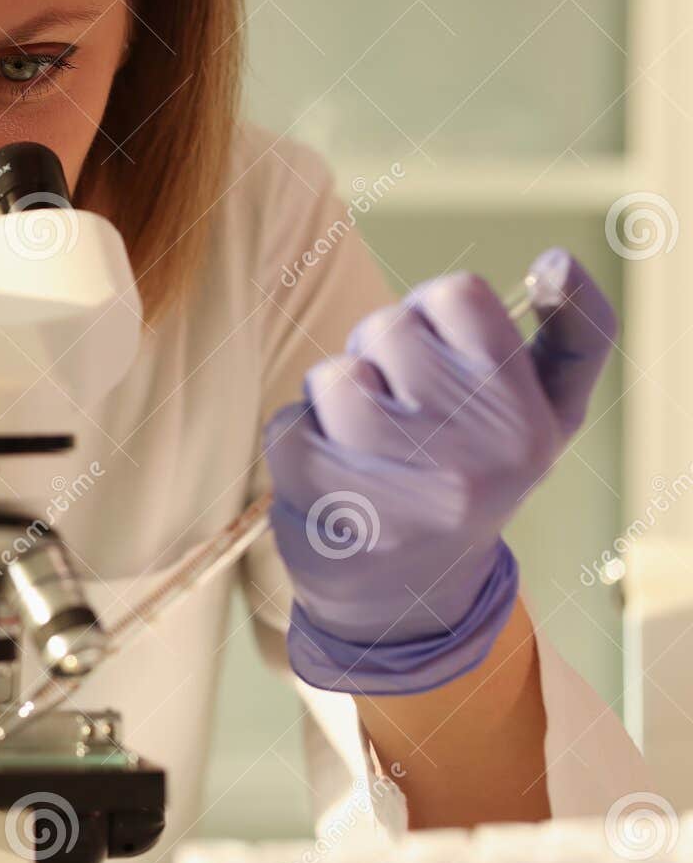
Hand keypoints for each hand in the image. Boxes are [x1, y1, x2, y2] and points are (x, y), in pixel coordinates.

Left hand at [262, 249, 615, 693]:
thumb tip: (556, 260)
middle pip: (385, 327)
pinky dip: (298, 443)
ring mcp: (399, 482)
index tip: (438, 370)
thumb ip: (576, 334)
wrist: (408, 602)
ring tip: (362, 450)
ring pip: (333, 376)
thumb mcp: (547, 417)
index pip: (457, 294)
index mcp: (527, 418)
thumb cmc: (473, 478)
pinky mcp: (328, 505)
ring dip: (333, 404)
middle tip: (398, 421)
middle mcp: (472, 452)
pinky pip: (287, 424)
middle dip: (378, 360)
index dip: (430, 321)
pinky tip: (329, 484)